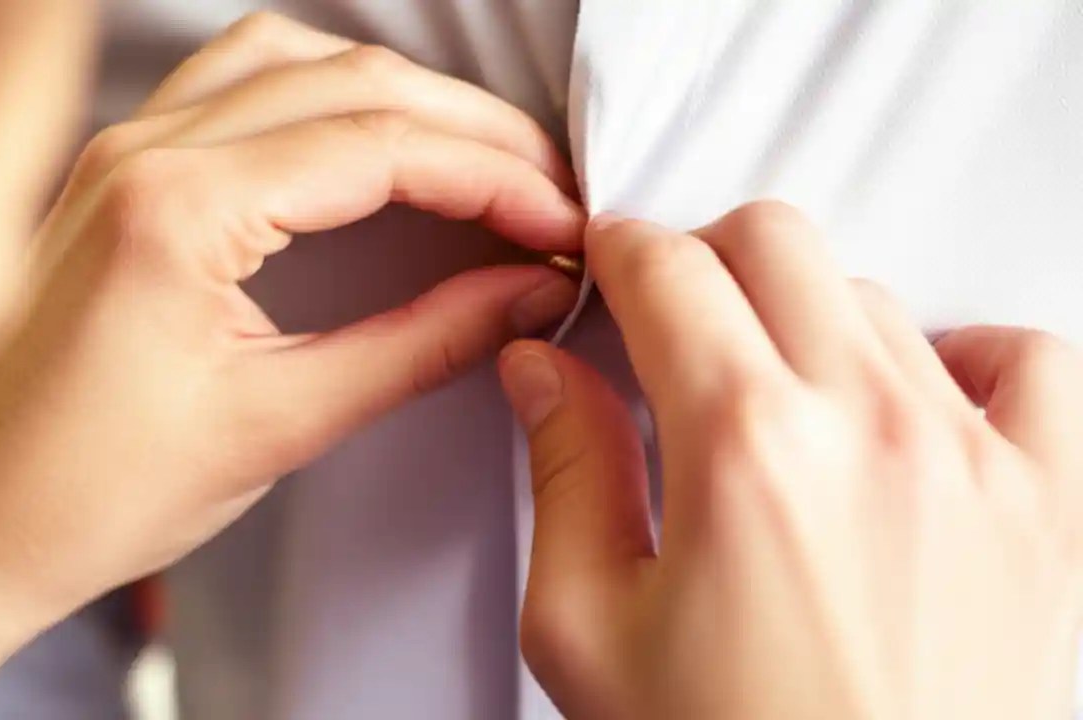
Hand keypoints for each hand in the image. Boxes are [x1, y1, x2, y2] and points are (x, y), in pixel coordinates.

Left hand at [0, 14, 582, 641]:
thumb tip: (522, 293)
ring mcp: (124, 148)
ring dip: (400, 95)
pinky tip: (366, 133)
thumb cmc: (93, 491)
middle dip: (469, 129)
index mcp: (178, 209)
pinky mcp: (121, 169)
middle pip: (352, 82)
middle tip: (543, 189)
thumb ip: (419, 347)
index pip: (379, 146)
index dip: (493, 178)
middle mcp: (144, 151)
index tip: (557, 221)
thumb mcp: (279, 424)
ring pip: (297, 57)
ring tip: (475, 154)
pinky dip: (324, 90)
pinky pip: (237, 79)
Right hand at [501, 203, 1082, 718]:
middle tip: (674, 324)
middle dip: (704, 260)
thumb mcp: (590, 633)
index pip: (666, 270)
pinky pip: (1031, 362)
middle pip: (773, 241)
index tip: (606, 269)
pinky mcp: (1055, 508)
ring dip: (807, 315)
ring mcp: (977, 459)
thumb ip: (564, 473)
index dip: (618, 252)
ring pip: (877, 292)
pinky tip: (916, 405)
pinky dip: (967, 357)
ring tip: (777, 396)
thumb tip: (542, 374)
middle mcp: (868, 429)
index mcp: (742, 451)